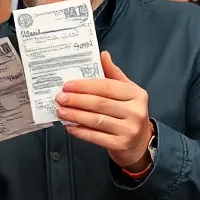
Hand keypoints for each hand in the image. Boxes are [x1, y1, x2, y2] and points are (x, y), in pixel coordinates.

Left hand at [57, 51, 152, 169]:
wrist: (140, 142)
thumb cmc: (128, 112)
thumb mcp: (126, 91)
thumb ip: (113, 74)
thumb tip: (102, 54)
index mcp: (136, 94)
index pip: (107, 87)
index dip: (85, 86)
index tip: (67, 85)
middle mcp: (135, 111)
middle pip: (99, 103)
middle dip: (76, 100)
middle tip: (59, 98)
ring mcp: (129, 129)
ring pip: (95, 120)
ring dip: (74, 115)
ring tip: (60, 111)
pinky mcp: (121, 144)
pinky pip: (95, 136)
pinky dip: (80, 131)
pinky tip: (69, 126)